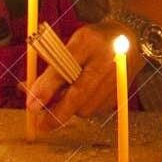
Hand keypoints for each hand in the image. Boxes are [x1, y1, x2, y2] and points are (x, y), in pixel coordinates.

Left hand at [26, 22, 144, 127]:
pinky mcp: (120, 94)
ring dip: (69, 110)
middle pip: (78, 97)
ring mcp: (116, 79)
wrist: (130, 37)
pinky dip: (82, 109)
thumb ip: (54, 69)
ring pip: (85, 108)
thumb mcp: (72, 45)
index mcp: (89, 42)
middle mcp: (106, 60)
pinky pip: (95, 110)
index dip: (46, 88)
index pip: (64, 68)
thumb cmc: (94, 41)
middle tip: (40, 124)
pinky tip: (79, 97)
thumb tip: (31, 95)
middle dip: (56, 114)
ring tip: (60, 100)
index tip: (31, 105)